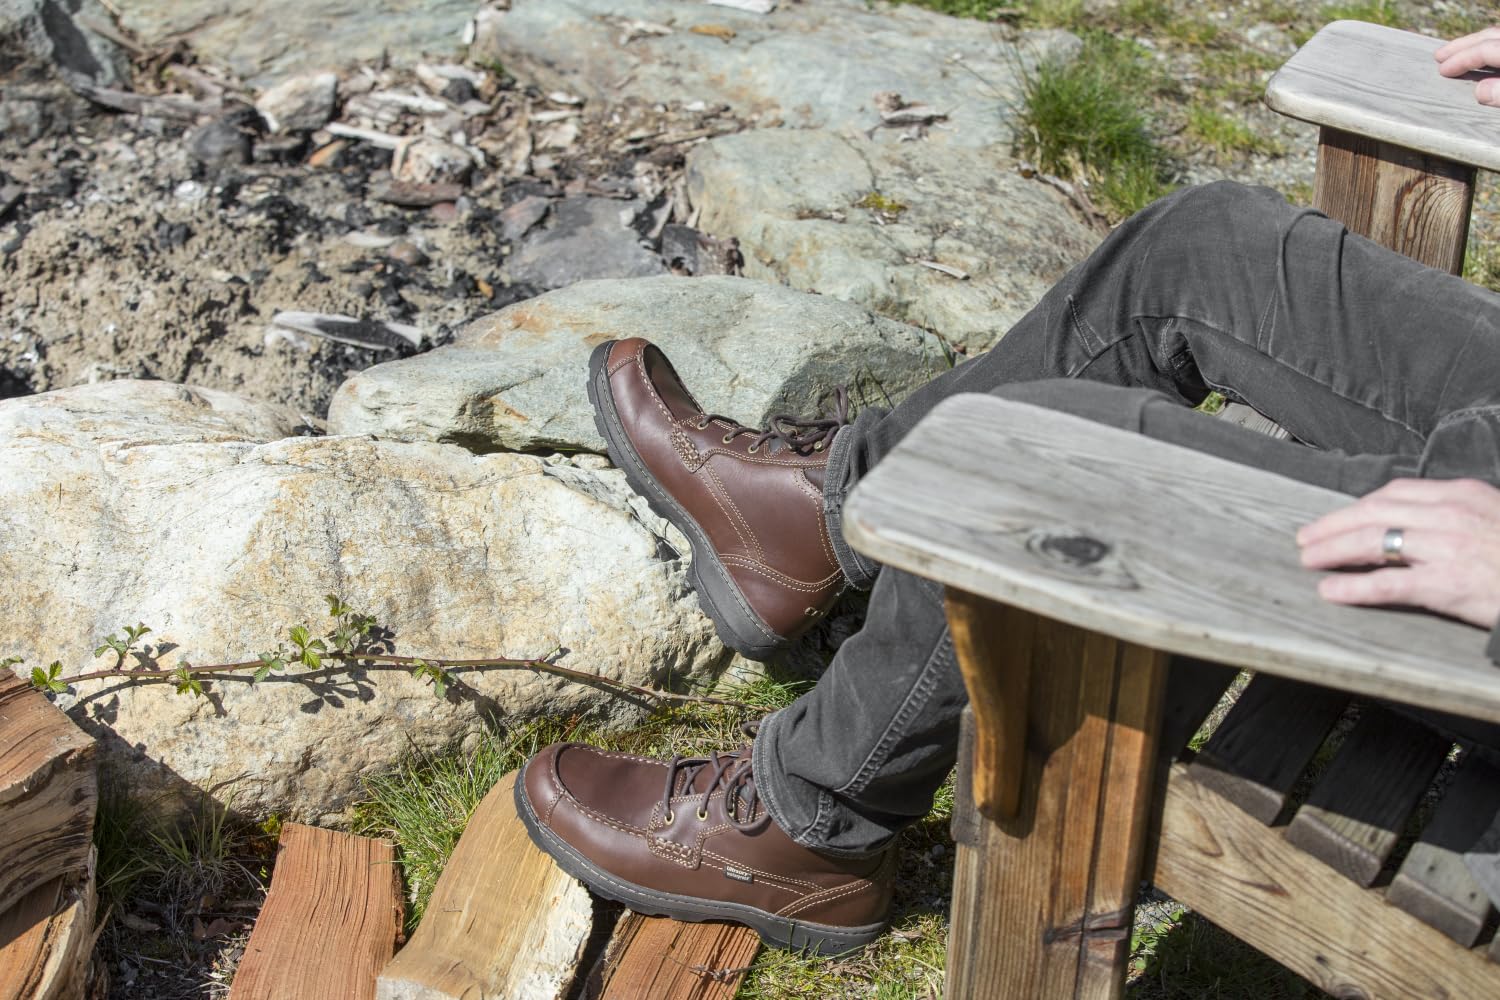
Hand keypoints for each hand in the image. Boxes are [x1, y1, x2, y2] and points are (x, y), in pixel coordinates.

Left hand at [1297, 478, 1499, 628]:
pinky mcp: (1446, 584)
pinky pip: (1387, 583)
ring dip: (1332, 551)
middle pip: (1373, 514)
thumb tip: (1416, 521)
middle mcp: (1448, 516)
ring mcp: (1446, 549)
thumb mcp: (1492, 516)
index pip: (1394, 493)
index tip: (1337, 516)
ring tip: (1308, 560)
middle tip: (1306, 538)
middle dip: (1333, 525)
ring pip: (1372, 542)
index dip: (1358, 506)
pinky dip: (1353, 587)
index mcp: (1461, 494)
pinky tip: (1331, 591)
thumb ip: (1455, 513)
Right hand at [1436, 27, 1499, 106]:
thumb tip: (1480, 91)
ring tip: (1455, 52)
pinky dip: (1489, 47)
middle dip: (1462, 45)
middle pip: (1490, 36)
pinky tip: (1481, 58)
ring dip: (1474, 44)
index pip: (1486, 50)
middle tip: (1438, 55)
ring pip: (1497, 36)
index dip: (1462, 59)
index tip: (1442, 70)